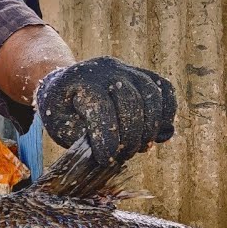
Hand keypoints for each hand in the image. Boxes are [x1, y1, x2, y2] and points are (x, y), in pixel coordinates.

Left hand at [34, 56, 175, 165]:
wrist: (67, 85)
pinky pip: (164, 89)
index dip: (106, 138)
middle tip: (123, 155)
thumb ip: (81, 137)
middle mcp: (105, 69)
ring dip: (150, 127)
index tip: (105, 159)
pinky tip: (158, 133)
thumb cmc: (62, 110)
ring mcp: (127, 68)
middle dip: (130, 135)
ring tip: (140, 147)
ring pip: (151, 94)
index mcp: (78, 79)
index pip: (100, 108)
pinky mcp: (143, 74)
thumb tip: (114, 149)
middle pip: (130, 101)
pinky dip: (167, 113)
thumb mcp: (59, 125)